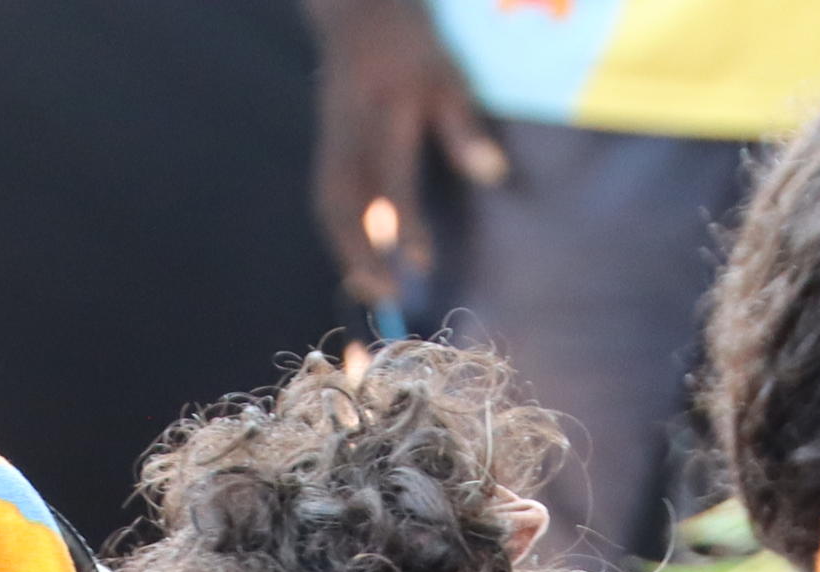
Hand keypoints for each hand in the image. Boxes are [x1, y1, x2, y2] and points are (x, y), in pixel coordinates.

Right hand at [304, 0, 503, 307]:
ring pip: (329, 205)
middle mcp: (352, 134)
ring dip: (345, 252)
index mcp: (385, 115)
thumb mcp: (448, 79)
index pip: (393, 178)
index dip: (406, 223)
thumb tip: (494, 176)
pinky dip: (338, 233)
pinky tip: (356, 258)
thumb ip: (464, 130)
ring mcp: (332, 142)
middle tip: (385, 296)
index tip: (422, 263)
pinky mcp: (325, 147)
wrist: (359, 16)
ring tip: (369, 289)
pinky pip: (325, 197)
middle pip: (346, 203)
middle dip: (361, 254)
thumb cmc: (412, 48)